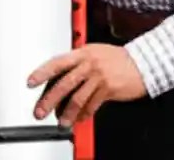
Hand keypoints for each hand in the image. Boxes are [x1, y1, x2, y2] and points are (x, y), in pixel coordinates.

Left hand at [26, 44, 146, 125]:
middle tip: (40, 111)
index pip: (57, 62)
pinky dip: (84, 114)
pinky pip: (92, 105)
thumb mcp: (95, 52)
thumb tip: (58, 77)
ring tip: (62, 122)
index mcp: (82, 52)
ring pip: (77, 97)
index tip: (30, 82)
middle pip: (64, 83)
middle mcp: (89, 63)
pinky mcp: (109, 89)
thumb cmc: (118, 58)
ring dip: (67, 113)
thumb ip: (77, 63)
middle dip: (49, 100)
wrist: (143, 62)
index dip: (42, 72)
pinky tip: (79, 118)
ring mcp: (99, 76)